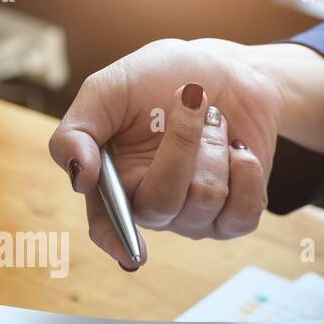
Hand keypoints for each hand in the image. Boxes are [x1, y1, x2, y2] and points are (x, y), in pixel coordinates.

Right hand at [48, 38, 283, 267]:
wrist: (226, 72)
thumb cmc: (160, 79)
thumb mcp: (108, 90)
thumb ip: (78, 130)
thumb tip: (77, 177)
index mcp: (113, 180)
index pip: (107, 227)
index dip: (115, 241)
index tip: (133, 252)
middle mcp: (151, 205)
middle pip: (162, 202)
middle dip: (183, 143)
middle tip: (191, 99)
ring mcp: (193, 216)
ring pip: (205, 199)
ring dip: (215, 144)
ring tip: (214, 120)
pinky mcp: (233, 216)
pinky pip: (243, 213)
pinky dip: (246, 171)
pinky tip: (239, 148)